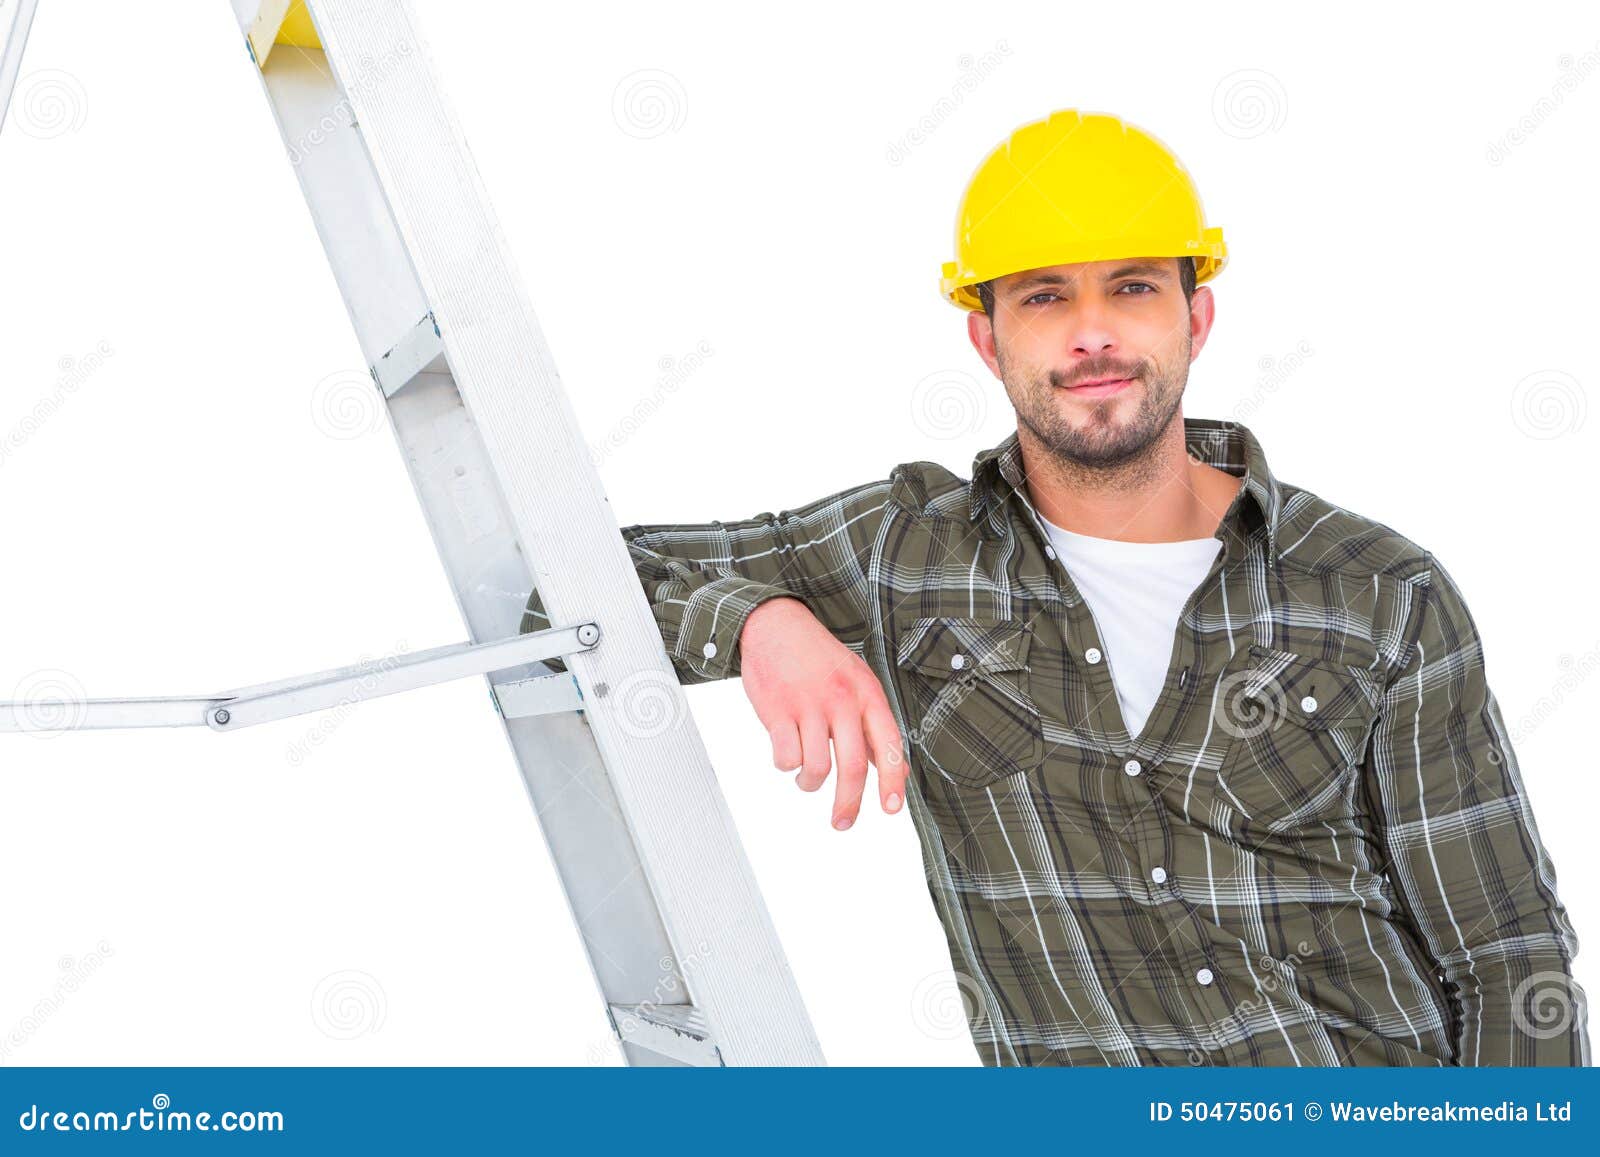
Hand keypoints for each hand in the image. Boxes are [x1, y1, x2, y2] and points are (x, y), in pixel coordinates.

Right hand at [738, 597, 905, 828]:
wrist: (775, 624)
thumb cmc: (817, 657)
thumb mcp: (856, 680)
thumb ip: (870, 722)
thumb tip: (891, 767)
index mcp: (866, 693)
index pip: (888, 744)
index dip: (892, 782)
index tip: (891, 809)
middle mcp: (841, 701)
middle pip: (851, 768)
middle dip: (848, 804)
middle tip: (843, 822)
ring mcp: (808, 706)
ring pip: (815, 768)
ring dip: (809, 784)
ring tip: (807, 780)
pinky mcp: (778, 712)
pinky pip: (786, 758)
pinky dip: (785, 765)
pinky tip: (786, 752)